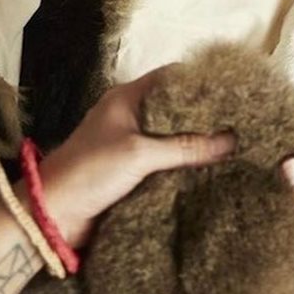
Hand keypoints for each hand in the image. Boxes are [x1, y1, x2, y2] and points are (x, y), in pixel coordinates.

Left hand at [35, 67, 235, 248]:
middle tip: (240, 120)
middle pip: (174, 110)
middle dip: (204, 116)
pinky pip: (165, 165)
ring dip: (195, 145)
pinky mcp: (131, 174)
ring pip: (171, 140)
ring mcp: (130, 147)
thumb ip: (186, 146)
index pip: (170, 78)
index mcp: (126, 99)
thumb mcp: (140, 153)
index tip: (232, 87)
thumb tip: (232, 140)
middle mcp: (130, 118)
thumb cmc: (90, 170)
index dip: (199, 80)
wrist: (53, 215)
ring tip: (235, 146)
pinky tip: (211, 172)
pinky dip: (184, 167)